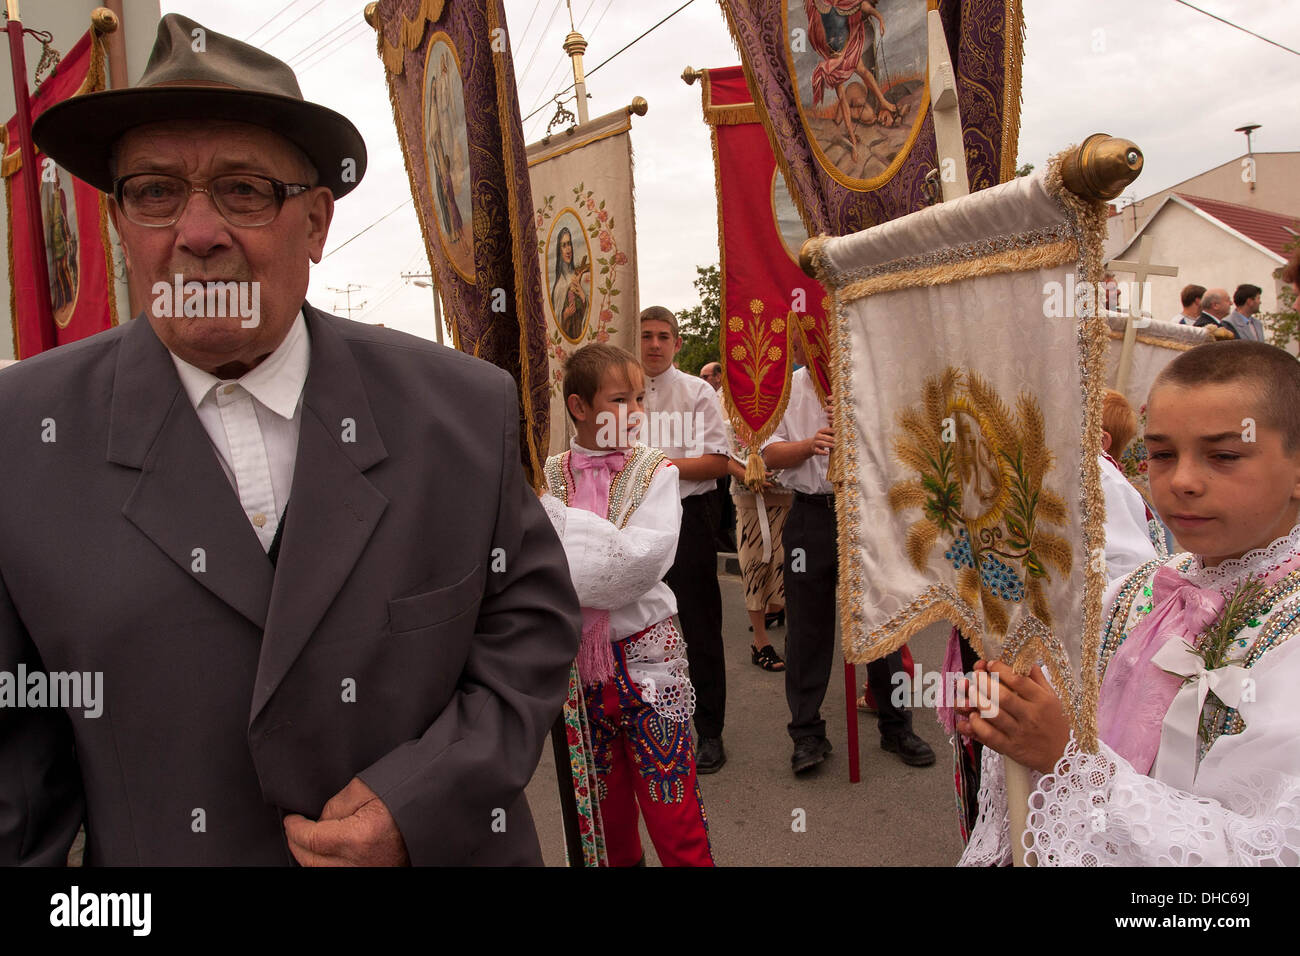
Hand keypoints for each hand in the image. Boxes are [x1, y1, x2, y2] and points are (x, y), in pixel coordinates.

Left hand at [283, 777, 410, 865]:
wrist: (428, 808)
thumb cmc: (403, 794)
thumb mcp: (365, 788)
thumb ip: (335, 804)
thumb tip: (319, 820)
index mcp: (358, 837)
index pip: (311, 839)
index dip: (295, 829)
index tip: (291, 820)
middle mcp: (360, 862)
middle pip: (311, 861)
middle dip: (296, 844)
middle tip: (294, 829)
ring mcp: (367, 871)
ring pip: (321, 871)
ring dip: (309, 857)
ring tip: (306, 840)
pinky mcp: (373, 872)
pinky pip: (337, 871)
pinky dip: (324, 864)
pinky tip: (324, 852)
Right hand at [805, 426, 834, 456]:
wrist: (812, 445)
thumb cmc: (822, 438)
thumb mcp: (825, 433)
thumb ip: (831, 431)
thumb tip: (840, 428)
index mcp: (820, 431)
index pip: (825, 430)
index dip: (830, 430)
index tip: (835, 432)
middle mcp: (817, 436)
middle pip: (823, 437)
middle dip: (829, 438)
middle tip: (835, 440)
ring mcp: (815, 443)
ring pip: (821, 443)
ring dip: (827, 444)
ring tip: (833, 446)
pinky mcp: (815, 449)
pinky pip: (818, 451)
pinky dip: (823, 452)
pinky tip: (827, 453)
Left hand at [954, 661, 1069, 773]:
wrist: (1063, 756)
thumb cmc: (1056, 724)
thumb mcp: (1053, 699)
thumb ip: (1038, 679)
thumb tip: (1026, 661)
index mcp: (1042, 701)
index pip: (1019, 680)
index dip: (1001, 669)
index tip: (990, 664)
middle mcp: (1031, 716)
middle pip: (1003, 696)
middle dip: (984, 683)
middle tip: (975, 675)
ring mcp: (1020, 733)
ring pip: (993, 714)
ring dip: (978, 701)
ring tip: (971, 692)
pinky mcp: (1011, 748)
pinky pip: (990, 735)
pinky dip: (978, 725)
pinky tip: (973, 716)